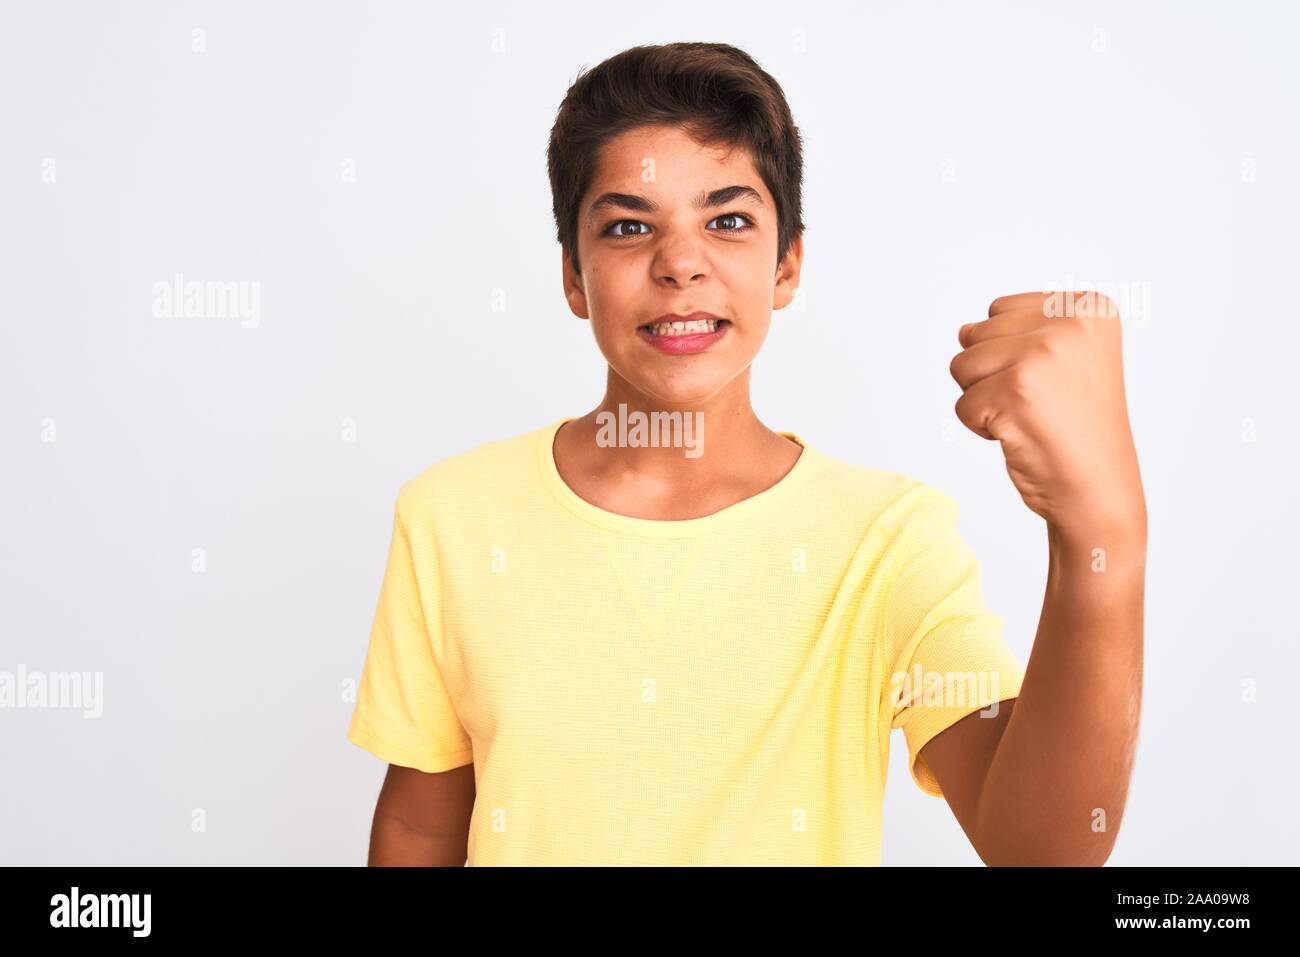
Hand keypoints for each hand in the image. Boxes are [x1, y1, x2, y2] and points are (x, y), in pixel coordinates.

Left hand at [950, 291, 1145, 540]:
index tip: (1055, 381)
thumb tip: (962, 331)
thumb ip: (1011, 334)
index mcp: (1088, 306)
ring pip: (962, 366)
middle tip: (1041, 404)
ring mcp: (1043, 354)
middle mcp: (1070, 322)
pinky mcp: (1016, 390)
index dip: (1012, 354)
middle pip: (977, 335)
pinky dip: (982, 428)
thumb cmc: (1076, 428)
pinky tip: (1023, 435)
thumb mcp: (1058, 362)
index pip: (1000, 311)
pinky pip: (963, 405)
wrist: (1098, 489)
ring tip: (1030, 416)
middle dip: (993, 375)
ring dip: (985, 400)